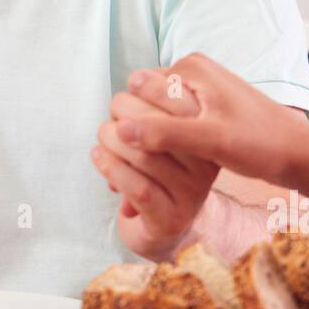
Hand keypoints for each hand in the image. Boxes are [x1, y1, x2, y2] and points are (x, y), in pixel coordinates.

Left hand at [91, 86, 218, 260]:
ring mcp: (191, 195)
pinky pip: (138, 187)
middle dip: (128, 112)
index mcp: (209, 137)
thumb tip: (131, 91)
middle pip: (163, 128)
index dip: (154, 89)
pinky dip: (112, 168)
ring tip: (102, 137)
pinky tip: (99, 156)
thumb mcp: (161, 137)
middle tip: (112, 115)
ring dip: (113, 141)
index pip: (186, 105)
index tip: (132, 85)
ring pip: (145, 157)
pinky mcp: (171, 219)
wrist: (163, 223)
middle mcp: (206, 166)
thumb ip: (153, 113)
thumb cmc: (157, 171)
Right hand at [110, 53, 308, 189]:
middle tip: (149, 166)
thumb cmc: (260, 144)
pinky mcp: (205, 105)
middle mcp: (190, 70)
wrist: (298, 153)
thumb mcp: (211, 141)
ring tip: (159, 169)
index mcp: (189, 67)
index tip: (141, 155)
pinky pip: (172, 121)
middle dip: (141, 132)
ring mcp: (198, 87)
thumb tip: (119, 129)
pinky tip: (170, 167)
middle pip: (143, 101)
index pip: (135, 90)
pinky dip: (167, 142)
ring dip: (153, 140)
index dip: (133, 124)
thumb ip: (165, 133)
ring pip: (156, 114)